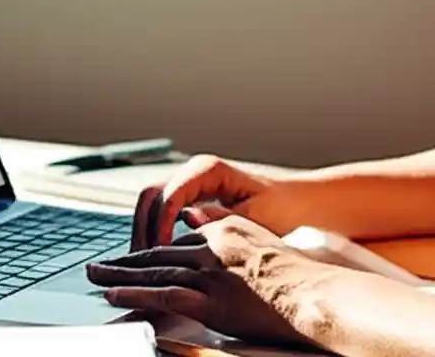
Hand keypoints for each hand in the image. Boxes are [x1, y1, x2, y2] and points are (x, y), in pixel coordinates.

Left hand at [88, 216, 326, 345]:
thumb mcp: (262, 236)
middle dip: (125, 259)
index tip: (135, 257)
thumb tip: (199, 218)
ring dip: (119, 274)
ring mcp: (209, 274)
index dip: (153, 250)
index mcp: (224, 231)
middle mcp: (211, 247)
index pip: (179, 240)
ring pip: (154, 270)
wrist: (313, 292)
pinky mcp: (210, 301)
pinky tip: (115, 293)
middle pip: (158, 252)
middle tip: (98, 263)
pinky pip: (164, 295)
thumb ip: (228, 226)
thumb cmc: (298, 273)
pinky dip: (135, 294)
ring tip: (95, 276)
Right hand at [130, 154, 308, 248]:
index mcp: (209, 170)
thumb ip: (223, 218)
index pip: (171, 193)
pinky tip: (156, 258)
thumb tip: (188, 218)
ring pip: (150, 203)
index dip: (162, 224)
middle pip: (151, 195)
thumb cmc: (279, 208)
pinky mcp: (188, 197)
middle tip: (143, 262)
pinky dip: (154, 232)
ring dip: (144, 231)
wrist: (291, 203)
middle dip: (144, 228)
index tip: (162, 252)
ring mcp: (189, 183)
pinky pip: (160, 211)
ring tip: (144, 264)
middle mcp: (194, 172)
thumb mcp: (256, 217)